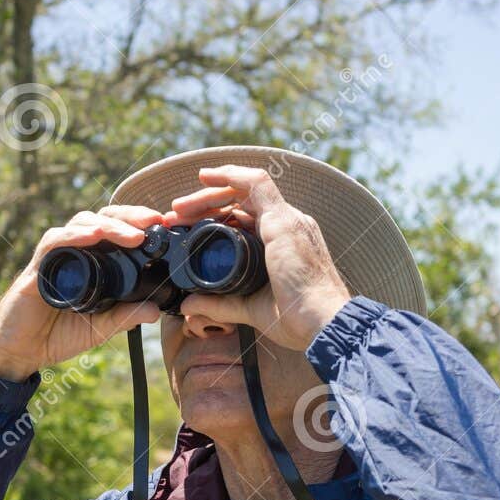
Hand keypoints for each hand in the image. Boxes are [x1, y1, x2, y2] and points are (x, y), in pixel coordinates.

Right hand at [0, 205, 175, 380]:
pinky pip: (56, 243)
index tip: (163, 225)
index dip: (138, 223)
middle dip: (129, 216)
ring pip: (81, 224)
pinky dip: (74, 237)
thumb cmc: (56, 335)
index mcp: (91, 262)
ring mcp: (55, 257)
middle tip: (154, 221)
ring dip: (109, 226)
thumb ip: (124, 317)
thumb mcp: (100, 328)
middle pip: (102, 218)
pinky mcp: (38, 267)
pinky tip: (92, 236)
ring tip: (132, 235)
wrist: (20, 351)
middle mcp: (74, 252)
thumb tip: (155, 309)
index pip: (116, 230)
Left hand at [168, 165, 349, 350]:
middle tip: (177, 214)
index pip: (245, 218)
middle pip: (241, 203)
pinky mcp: (283, 221)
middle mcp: (287, 225)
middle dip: (205, 203)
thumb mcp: (249, 308)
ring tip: (181, 206)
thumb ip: (219, 304)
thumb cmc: (298, 319)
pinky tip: (207, 177)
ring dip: (210, 193)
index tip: (187, 226)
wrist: (322, 323)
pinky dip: (231, 176)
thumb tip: (190, 306)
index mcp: (283, 243)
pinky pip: (257, 184)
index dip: (214, 218)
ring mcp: (287, 220)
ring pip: (244, 190)